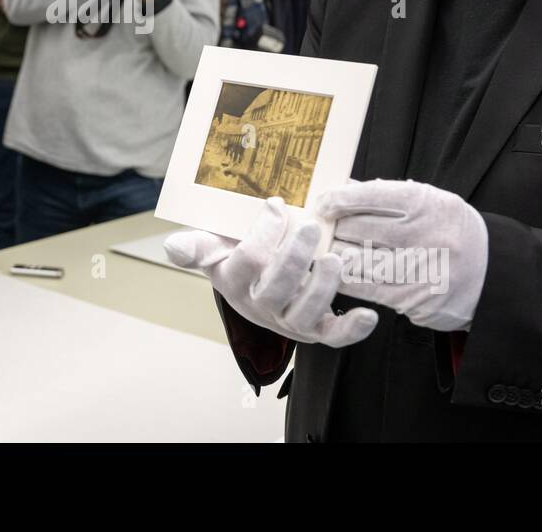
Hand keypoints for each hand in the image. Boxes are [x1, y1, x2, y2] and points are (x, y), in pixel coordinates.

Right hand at [163, 196, 379, 345]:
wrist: (256, 281)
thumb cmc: (237, 255)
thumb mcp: (213, 248)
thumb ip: (194, 246)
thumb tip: (172, 246)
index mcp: (236, 282)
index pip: (248, 260)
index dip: (263, 233)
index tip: (277, 204)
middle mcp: (262, 306)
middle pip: (278, 286)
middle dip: (294, 254)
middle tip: (310, 225)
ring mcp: (290, 320)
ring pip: (306, 312)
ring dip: (323, 286)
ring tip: (334, 257)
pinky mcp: (317, 329)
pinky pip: (334, 336)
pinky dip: (352, 329)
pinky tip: (369, 314)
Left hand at [318, 179, 488, 331]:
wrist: (494, 275)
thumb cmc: (450, 232)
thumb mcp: (429, 203)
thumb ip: (386, 196)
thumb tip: (341, 188)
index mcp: (425, 203)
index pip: (368, 195)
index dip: (337, 199)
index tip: (323, 204)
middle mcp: (423, 234)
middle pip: (357, 229)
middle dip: (333, 230)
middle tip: (318, 231)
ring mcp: (420, 269)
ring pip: (357, 261)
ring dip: (334, 257)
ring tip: (323, 252)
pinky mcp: (414, 299)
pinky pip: (366, 289)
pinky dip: (345, 281)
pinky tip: (335, 275)